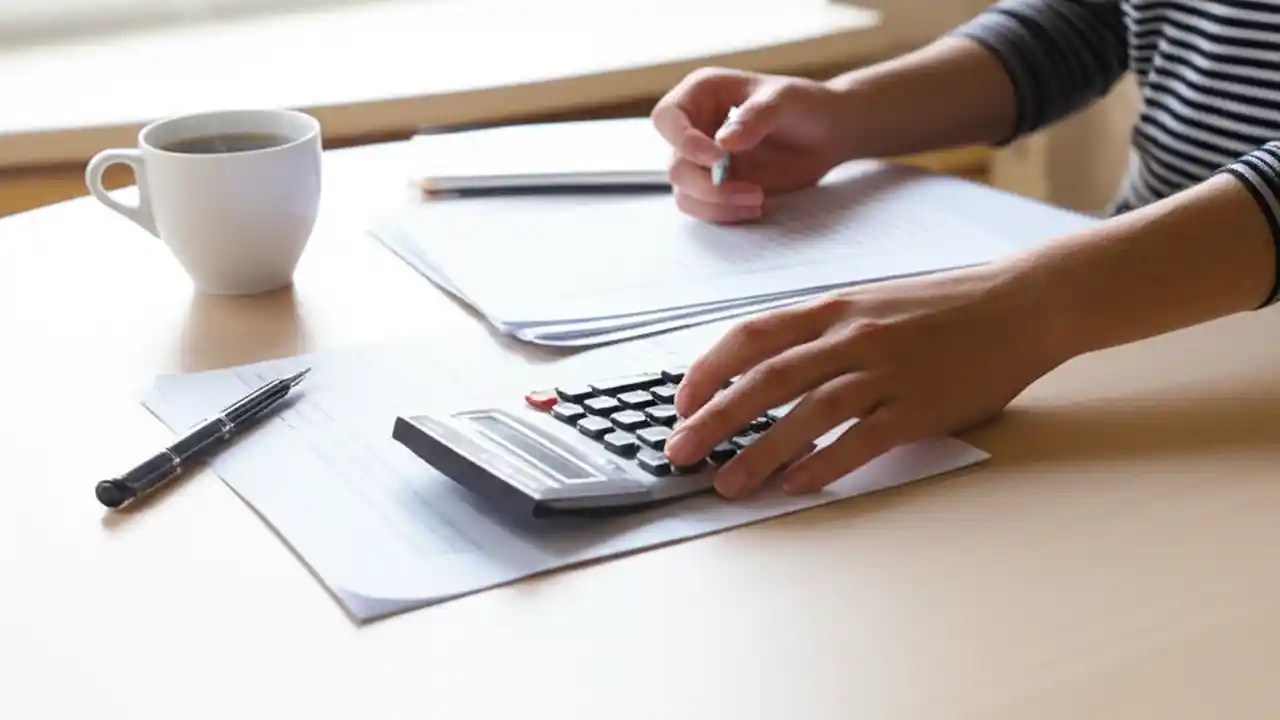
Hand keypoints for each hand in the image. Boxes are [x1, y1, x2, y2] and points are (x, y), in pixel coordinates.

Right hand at [650, 68, 851, 222]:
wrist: (828, 133)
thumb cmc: (806, 105)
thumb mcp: (785, 101)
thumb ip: (756, 117)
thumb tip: (724, 143)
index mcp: (702, 93)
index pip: (667, 118)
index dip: (684, 142)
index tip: (719, 159)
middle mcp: (694, 126)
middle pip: (675, 165)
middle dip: (709, 185)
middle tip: (752, 190)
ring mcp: (702, 160)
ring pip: (685, 193)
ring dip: (719, 204)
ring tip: (759, 199)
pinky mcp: (715, 186)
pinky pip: (703, 208)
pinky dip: (726, 214)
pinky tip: (759, 206)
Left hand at [662, 264, 1062, 496]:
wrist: (1020, 304)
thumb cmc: (942, 309)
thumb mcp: (869, 304)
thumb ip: (820, 333)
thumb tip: (764, 371)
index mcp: (832, 309)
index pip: (751, 337)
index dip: (708, 370)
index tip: (681, 402)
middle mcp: (852, 336)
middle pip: (765, 380)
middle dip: (714, 418)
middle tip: (680, 451)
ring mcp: (887, 371)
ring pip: (806, 414)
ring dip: (760, 452)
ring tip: (729, 484)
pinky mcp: (920, 406)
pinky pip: (862, 440)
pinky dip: (824, 464)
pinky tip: (796, 485)